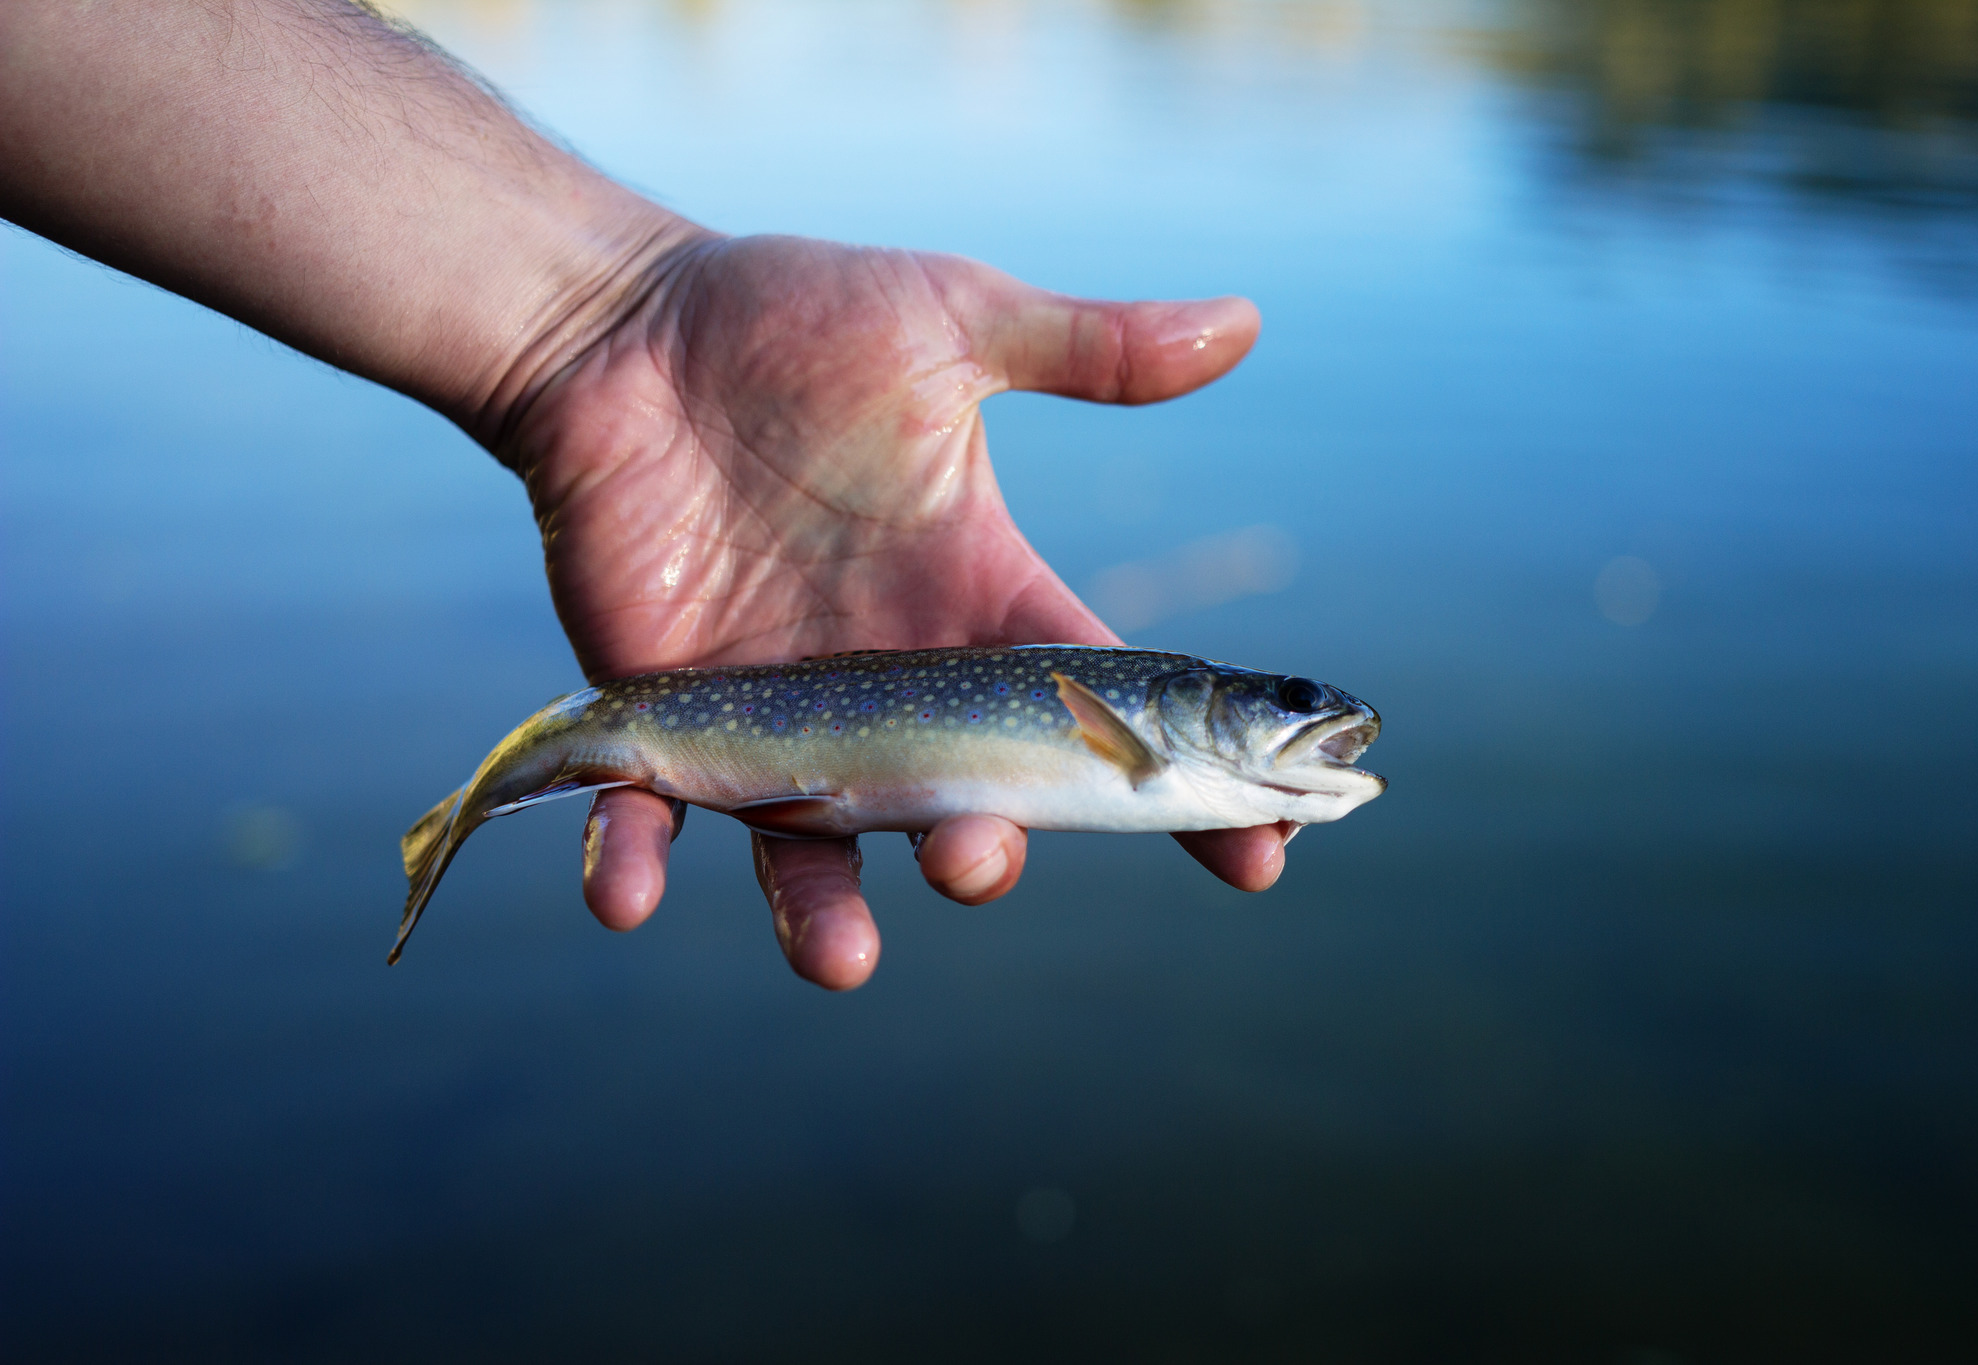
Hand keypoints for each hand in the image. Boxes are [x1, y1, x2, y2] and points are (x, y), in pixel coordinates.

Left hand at [499, 232, 1290, 987]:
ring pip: (821, 853)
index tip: (1261, 855)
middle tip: (983, 857)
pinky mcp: (668, 719)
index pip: (1102, 716)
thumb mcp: (954, 321)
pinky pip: (649, 817)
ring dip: (829, 917)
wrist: (621, 327)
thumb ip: (1090, 346)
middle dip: (987, 852)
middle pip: (965, 806)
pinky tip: (628, 895)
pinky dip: (636, 862)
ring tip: (842, 956)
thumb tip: (1245, 319)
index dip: (1182, 789)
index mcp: (978, 605)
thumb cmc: (790, 318)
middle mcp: (893, 684)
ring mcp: (779, 716)